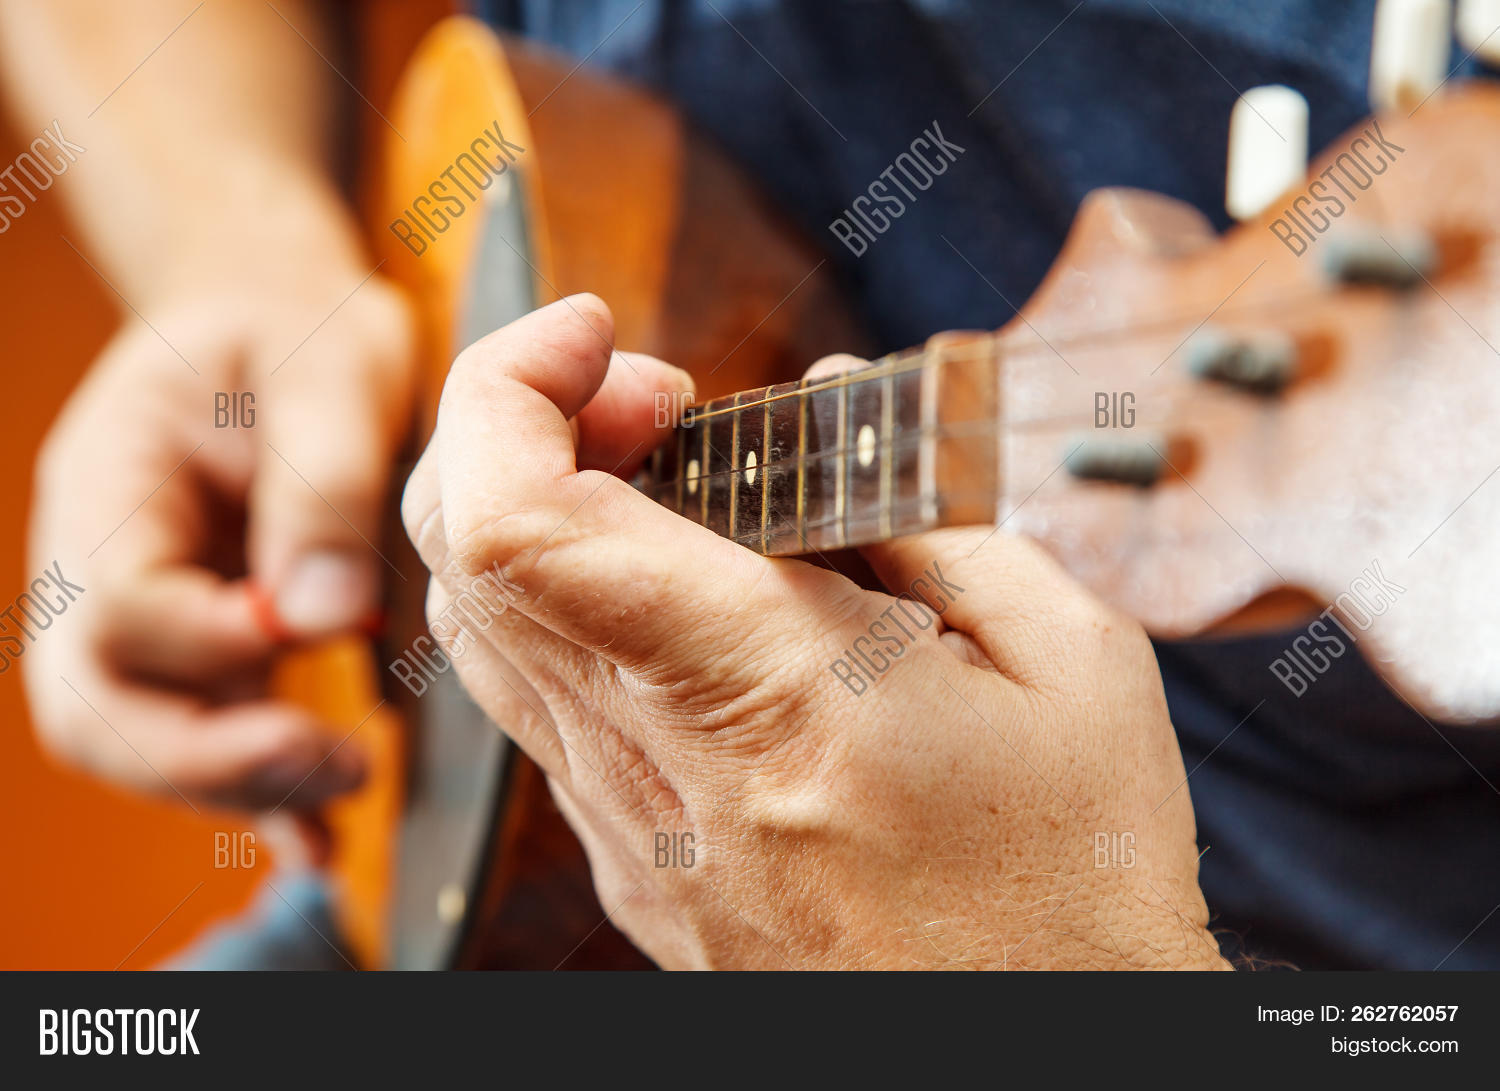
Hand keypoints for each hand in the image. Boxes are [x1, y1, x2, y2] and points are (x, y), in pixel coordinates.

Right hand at [25, 264, 415, 812]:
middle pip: (96, 706)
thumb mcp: (324, 372)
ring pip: (143, 740)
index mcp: (112, 485)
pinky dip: (256, 793)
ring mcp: (146, 614)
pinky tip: (316, 841)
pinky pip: (204, 735)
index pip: (116, 608)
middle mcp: (103, 565)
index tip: (313, 633)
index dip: (206, 645)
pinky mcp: (203, 645)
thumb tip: (326, 620)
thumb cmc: (300, 330)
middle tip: (334, 767)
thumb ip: (323, 486)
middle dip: (205, 758)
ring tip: (343, 794)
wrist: (281, 322)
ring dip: (234, 787)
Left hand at [402, 294, 1227, 969]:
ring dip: (541, 508)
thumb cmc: (1079, 880)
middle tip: (653, 393)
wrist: (1034, 1058)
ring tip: (671, 475)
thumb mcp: (1066, 660)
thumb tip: (819, 414)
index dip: (505, 391)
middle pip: (463, 559)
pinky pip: (547, 707)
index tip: (594, 335)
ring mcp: (631, 835)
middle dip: (523, 423)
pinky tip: (686, 589)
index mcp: (765, 695)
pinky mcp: (638, 868)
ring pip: (486, 633)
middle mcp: (659, 772)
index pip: (515, 526)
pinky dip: (574, 603)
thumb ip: (929, 512)